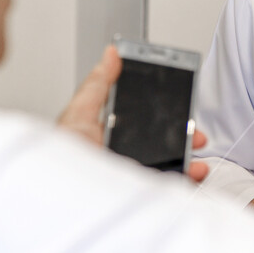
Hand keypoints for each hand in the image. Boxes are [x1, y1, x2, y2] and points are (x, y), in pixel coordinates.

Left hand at [58, 45, 210, 184]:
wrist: (57, 198)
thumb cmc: (58, 162)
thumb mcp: (78, 114)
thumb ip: (97, 85)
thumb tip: (111, 54)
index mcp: (111, 134)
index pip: (143, 119)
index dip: (165, 110)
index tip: (180, 101)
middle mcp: (124, 156)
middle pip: (163, 142)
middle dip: (184, 133)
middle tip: (193, 129)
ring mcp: (133, 175)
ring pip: (170, 164)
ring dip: (190, 156)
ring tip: (196, 147)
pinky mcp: (139, 193)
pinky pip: (168, 186)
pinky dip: (187, 178)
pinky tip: (192, 171)